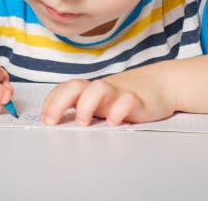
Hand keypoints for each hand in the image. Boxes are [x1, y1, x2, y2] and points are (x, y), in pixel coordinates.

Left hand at [40, 74, 175, 126]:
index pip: (65, 89)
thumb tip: (59, 124)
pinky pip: (127, 101)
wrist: (162, 84)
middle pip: (75, 86)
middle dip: (59, 102)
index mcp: (90, 90)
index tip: (45, 120)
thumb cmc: (127, 96)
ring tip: (83, 122)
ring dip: (86, 104)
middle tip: (52, 121)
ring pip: (98, 88)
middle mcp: (101, 90)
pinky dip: (119, 110)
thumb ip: (85, 108)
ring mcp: (119, 92)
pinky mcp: (138, 100)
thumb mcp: (104, 102)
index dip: (51, 102)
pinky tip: (113, 122)